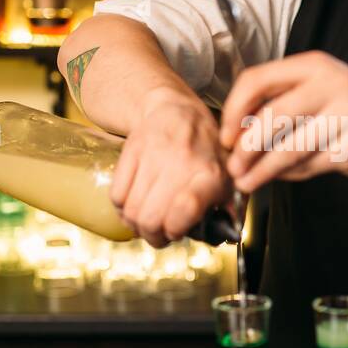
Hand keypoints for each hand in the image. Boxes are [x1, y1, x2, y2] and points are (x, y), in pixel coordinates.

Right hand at [110, 87, 231, 246]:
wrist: (177, 110)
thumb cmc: (206, 149)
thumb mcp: (228, 176)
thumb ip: (230, 209)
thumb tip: (225, 235)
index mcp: (210, 173)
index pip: (185, 208)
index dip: (176, 229)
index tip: (177, 231)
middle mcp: (181, 163)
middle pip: (152, 219)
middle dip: (154, 236)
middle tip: (160, 234)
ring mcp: (153, 156)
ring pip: (131, 211)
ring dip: (136, 225)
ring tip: (146, 222)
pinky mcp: (131, 152)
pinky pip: (116, 195)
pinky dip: (121, 208)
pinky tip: (134, 204)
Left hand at [219, 50, 347, 191]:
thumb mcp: (323, 85)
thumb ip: (283, 98)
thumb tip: (235, 130)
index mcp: (315, 64)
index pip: (257, 80)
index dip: (234, 110)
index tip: (225, 135)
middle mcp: (331, 85)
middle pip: (270, 117)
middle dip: (245, 148)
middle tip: (233, 166)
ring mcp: (346, 116)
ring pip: (288, 148)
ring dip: (262, 170)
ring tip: (246, 182)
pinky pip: (308, 166)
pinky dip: (289, 175)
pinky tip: (280, 176)